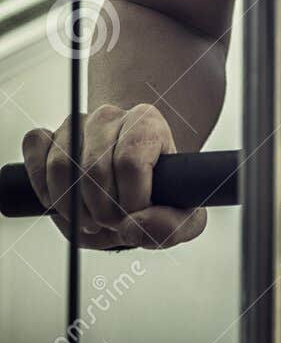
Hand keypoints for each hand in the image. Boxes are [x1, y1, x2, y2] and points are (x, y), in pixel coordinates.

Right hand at [21, 103, 206, 251]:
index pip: (130, 161)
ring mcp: (76, 123)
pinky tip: (58, 202)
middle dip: (102, 211)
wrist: (127, 194)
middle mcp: (111, 116)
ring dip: (71, 206)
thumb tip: (135, 225)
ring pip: (61, 164)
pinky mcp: (48, 136)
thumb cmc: (157, 200)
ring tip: (88, 218)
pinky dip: (41, 185)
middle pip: (95, 168)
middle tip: (111, 221)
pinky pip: (34, 146)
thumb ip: (173, 226)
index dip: (130, 201)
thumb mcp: (183, 219)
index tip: (136, 215)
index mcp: (148, 123)